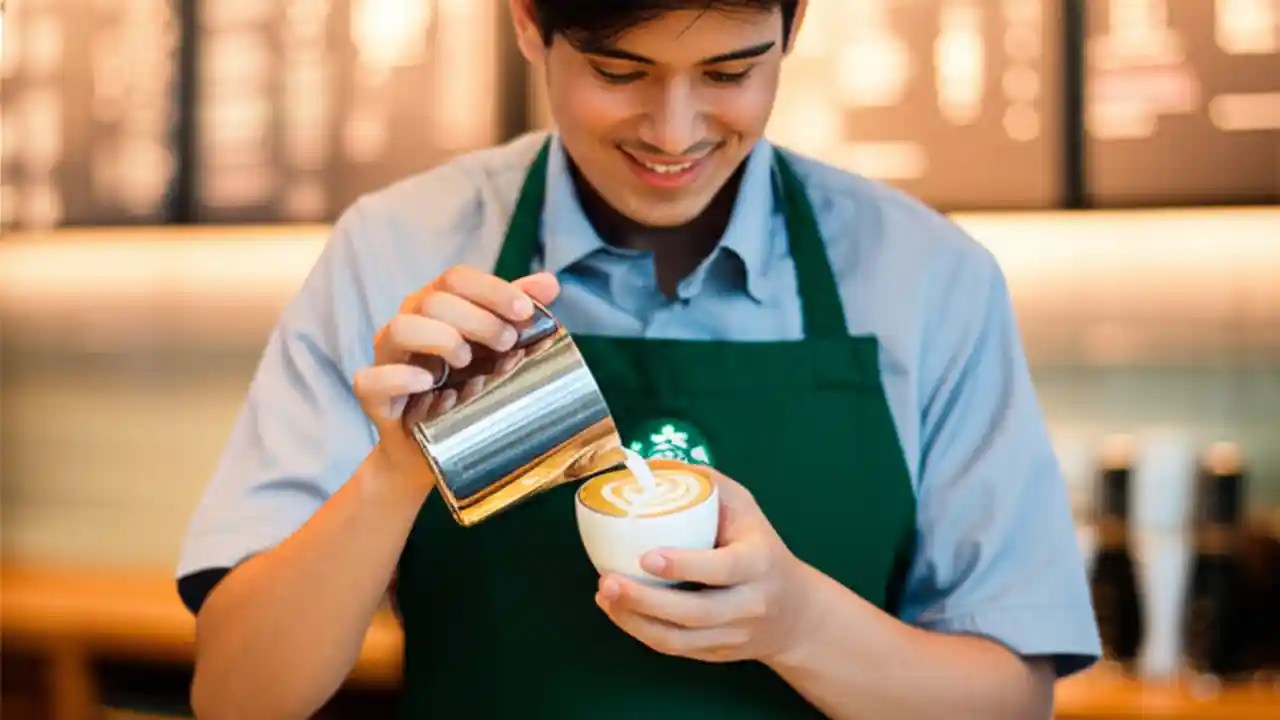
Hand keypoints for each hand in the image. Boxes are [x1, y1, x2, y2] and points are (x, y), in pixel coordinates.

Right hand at [353, 266, 559, 492]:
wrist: (434, 450)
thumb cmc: (467, 389)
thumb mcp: (496, 350)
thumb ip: (516, 315)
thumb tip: (550, 284)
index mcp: (437, 305)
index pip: (457, 278)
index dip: (492, 290)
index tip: (524, 311)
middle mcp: (408, 323)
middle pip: (434, 300)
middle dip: (477, 319)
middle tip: (508, 343)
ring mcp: (388, 358)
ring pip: (399, 329)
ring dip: (440, 339)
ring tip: (468, 361)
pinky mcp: (373, 395)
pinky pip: (371, 379)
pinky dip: (401, 377)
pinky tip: (429, 383)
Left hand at [595, 469, 815, 663]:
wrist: (794, 612)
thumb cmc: (759, 547)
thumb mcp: (744, 508)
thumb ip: (704, 483)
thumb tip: (652, 465)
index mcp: (758, 563)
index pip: (722, 568)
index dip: (684, 566)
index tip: (646, 557)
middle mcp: (749, 604)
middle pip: (696, 612)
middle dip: (645, 600)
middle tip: (607, 580)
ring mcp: (733, 635)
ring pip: (679, 639)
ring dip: (634, 620)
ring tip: (604, 595)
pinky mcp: (716, 653)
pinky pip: (674, 648)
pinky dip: (640, 631)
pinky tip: (616, 610)